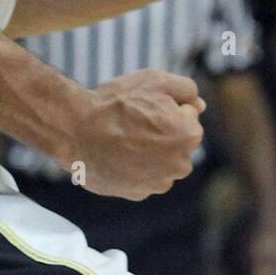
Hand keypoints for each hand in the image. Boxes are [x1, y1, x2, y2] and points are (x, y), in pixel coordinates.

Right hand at [64, 70, 204, 200]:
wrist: (77, 130)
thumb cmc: (116, 103)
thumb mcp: (156, 80)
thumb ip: (186, 90)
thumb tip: (199, 105)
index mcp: (190, 136)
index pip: (187, 116)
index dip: (165, 107)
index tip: (144, 106)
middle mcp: (180, 164)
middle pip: (176, 142)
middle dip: (161, 132)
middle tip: (132, 120)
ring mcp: (157, 183)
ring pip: (159, 162)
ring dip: (147, 151)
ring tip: (121, 138)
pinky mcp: (136, 194)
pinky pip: (141, 177)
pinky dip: (131, 167)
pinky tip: (115, 154)